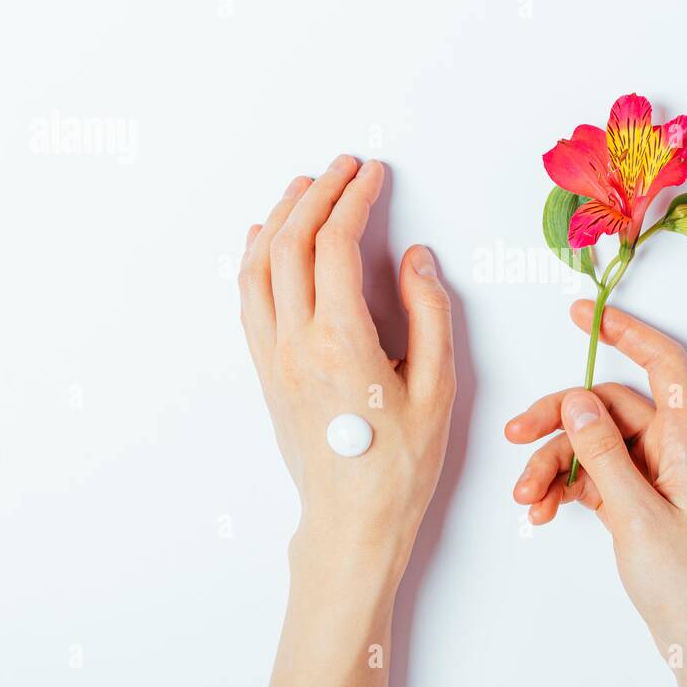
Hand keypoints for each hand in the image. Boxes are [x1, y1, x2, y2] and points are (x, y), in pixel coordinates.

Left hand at [239, 157, 454, 686]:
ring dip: (279, 217)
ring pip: (259, 267)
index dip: (354, 199)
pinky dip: (255, 258)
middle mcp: (296, 343)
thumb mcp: (438, 389)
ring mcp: (273, 358)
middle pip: (291, 244)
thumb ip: (429, 315)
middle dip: (317, 193)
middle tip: (344, 166)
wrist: (352, 521)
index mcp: (341, 343)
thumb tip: (414, 258)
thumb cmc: (400, 465)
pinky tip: (266, 239)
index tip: (373, 174)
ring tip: (304, 186)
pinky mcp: (266, 373)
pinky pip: (249, 300)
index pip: (336, 246)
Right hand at [505, 301, 686, 686]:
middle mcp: (670, 451)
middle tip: (517, 434)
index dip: (627, 332)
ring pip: (592, 444)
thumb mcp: (639, 516)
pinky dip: (562, 488)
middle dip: (558, 419)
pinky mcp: (633, 501)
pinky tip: (542, 510)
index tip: (583, 316)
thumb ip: (605, 455)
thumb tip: (577, 400)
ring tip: (526, 497)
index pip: (664, 365)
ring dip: (553, 464)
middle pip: (607, 407)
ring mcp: (651, 476)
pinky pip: (591, 476)